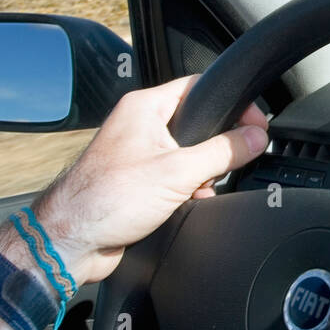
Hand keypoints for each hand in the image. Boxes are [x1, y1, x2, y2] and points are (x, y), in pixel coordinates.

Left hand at [0, 75, 268, 285]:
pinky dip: (188, 188)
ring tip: (200, 188)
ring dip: (202, 173)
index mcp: (144, 107)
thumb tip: (255, 137)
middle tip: (231, 161)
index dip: (232, 103)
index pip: (199, 87)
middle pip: (197, 123)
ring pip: (189, 153)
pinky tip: (188, 202)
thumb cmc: (107, 199)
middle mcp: (139, 125)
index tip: (256, 123)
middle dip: (216, 147)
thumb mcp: (179, 172)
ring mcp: (138, 153)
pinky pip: (176, 176)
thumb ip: (223, 152)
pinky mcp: (139, 181)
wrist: (73, 241)